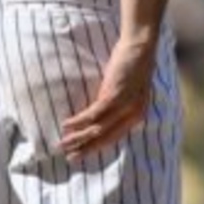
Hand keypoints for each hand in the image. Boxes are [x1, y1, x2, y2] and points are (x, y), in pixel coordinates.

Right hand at [60, 33, 155, 159]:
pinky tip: (67, 125)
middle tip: (69, 158)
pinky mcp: (115, 95)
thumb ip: (118, 106)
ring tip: (63, 143)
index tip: (81, 155)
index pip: (114, 139)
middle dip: (85, 149)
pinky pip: (94, 113)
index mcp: (137, 116)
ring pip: (97, 128)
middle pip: (105, 138)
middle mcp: (133, 115)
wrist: (140, 46)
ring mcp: (125, 106)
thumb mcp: (128, 91)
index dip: (95, 148)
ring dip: (78, 137)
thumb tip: (100, 115)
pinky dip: (79, 121)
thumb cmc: (131, 66)